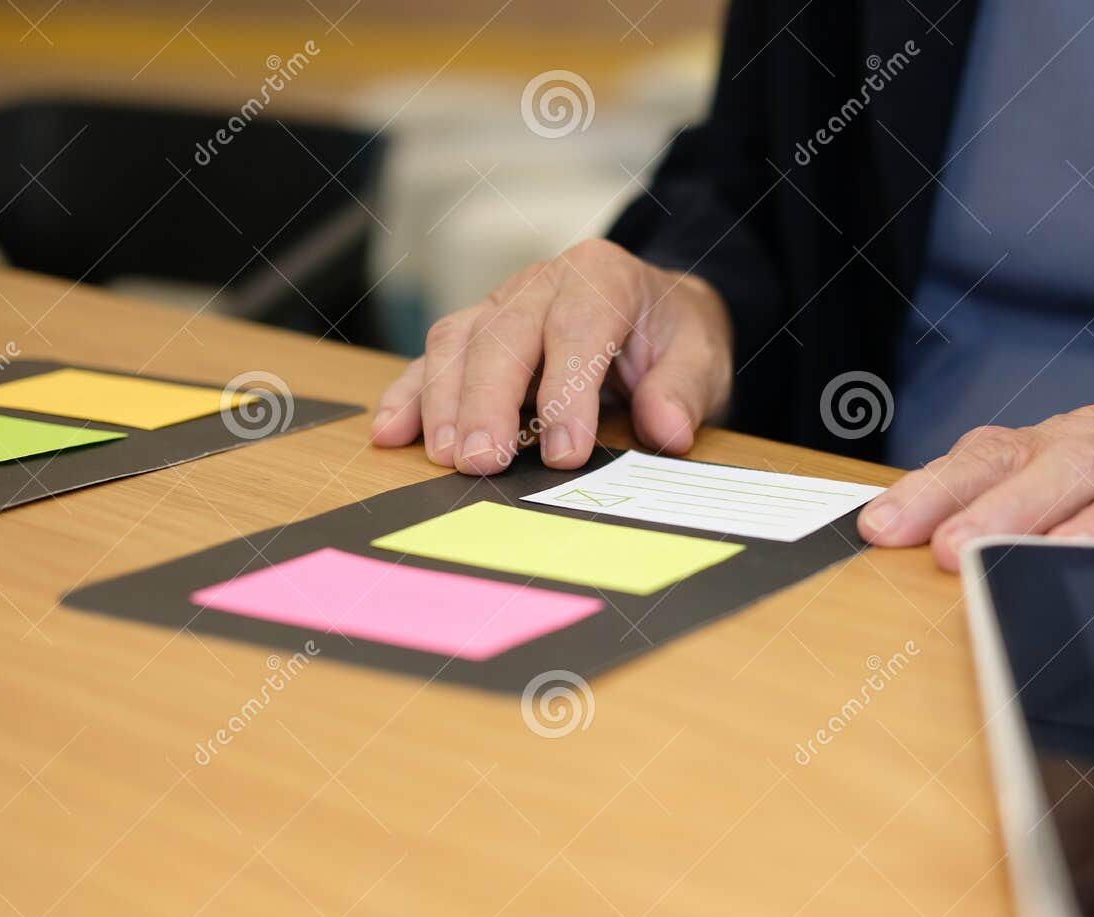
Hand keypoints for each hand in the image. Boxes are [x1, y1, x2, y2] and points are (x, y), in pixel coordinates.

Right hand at [370, 239, 732, 473]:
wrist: (655, 310)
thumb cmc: (671, 335)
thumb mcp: (702, 356)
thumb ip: (684, 390)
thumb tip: (667, 428)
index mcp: (602, 276)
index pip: (577, 329)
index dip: (567, 393)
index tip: (564, 454)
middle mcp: (543, 283)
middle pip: (503, 336)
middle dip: (488, 403)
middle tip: (483, 462)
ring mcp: (501, 305)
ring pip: (457, 342)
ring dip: (443, 402)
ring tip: (444, 457)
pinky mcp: (476, 332)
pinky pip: (432, 358)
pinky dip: (409, 395)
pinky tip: (391, 432)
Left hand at [857, 405, 1093, 569]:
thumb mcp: (1074, 492)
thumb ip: (1001, 510)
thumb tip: (903, 545)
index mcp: (1070, 445)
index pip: (992, 455)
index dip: (936, 488)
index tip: (884, 528)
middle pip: (1066, 464)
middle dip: (1007, 508)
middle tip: (958, 552)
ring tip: (1067, 556)